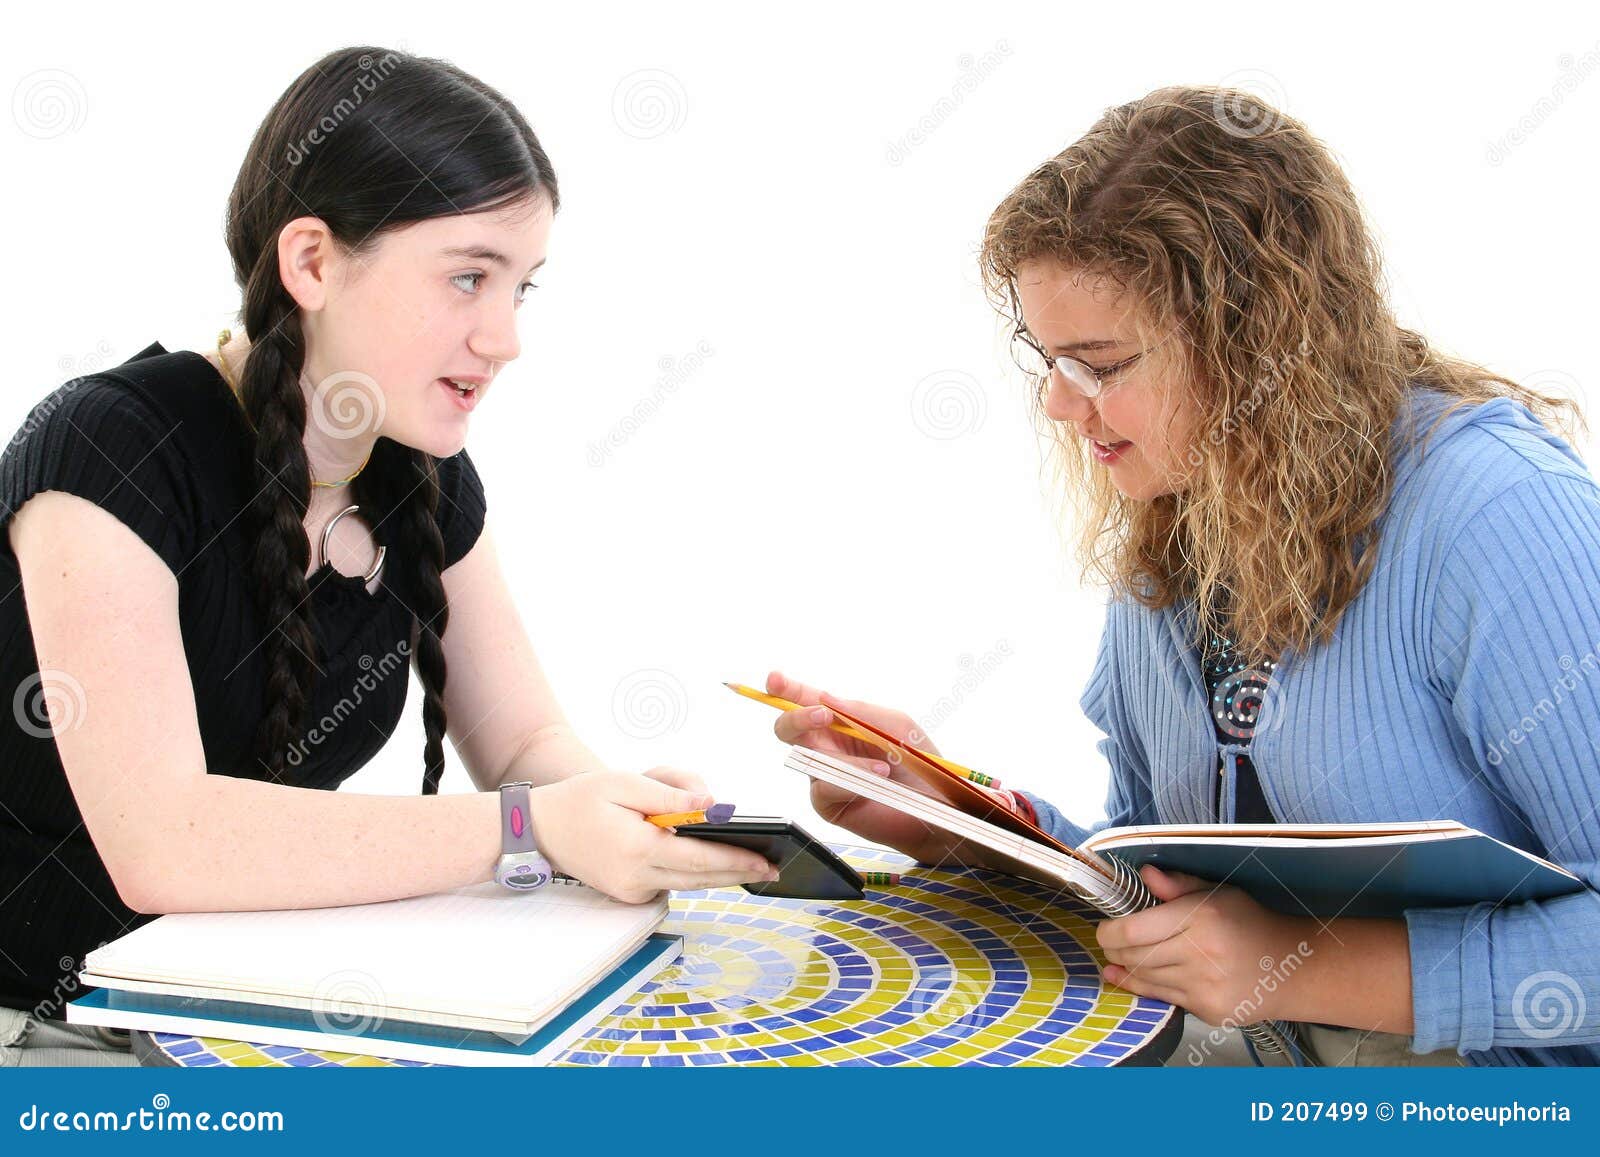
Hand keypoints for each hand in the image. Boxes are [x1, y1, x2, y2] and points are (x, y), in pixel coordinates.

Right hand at [524, 771, 778, 903]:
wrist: (539, 828)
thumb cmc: (582, 798)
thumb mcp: (626, 782)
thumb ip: (671, 795)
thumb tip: (711, 805)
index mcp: (637, 848)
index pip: (699, 858)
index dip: (735, 860)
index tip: (766, 860)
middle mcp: (636, 877)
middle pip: (700, 878)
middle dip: (737, 872)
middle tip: (773, 868)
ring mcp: (631, 891)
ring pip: (687, 882)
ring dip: (716, 872)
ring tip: (751, 863)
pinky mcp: (628, 894)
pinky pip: (669, 882)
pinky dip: (688, 870)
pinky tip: (705, 855)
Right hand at [766, 670, 1005, 869]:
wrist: (937, 804)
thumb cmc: (917, 761)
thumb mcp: (894, 725)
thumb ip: (859, 711)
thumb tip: (823, 698)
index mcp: (837, 723)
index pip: (804, 701)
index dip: (785, 689)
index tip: (774, 680)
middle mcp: (824, 747)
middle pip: (788, 729)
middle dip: (798, 718)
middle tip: (823, 716)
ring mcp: (823, 776)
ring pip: (809, 758)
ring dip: (844, 758)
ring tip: (884, 765)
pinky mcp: (828, 804)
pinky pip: (824, 787)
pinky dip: (851, 779)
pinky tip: (877, 777)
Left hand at [1094, 865, 1313, 1026]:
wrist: (1290, 969)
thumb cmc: (1249, 923)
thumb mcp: (1218, 893)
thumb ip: (1178, 885)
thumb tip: (1145, 874)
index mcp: (1202, 918)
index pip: (1136, 930)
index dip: (1110, 932)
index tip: (1104, 928)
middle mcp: (1202, 954)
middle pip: (1136, 956)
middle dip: (1114, 950)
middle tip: (1108, 942)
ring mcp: (1205, 987)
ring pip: (1145, 979)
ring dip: (1126, 967)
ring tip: (1118, 957)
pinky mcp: (1208, 1010)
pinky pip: (1162, 997)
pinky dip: (1142, 986)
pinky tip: (1128, 976)